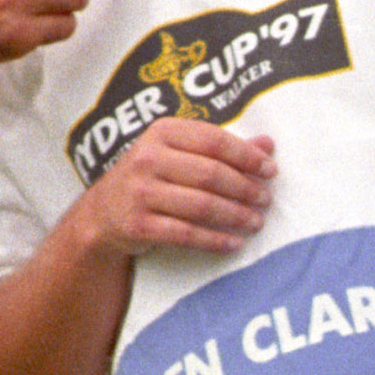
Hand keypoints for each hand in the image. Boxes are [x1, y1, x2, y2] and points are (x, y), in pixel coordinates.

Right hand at [66, 114, 274, 260]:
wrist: (103, 213)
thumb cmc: (152, 177)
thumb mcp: (179, 152)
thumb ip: (221, 148)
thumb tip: (268, 143)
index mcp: (162, 132)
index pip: (214, 140)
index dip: (247, 156)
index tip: (271, 170)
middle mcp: (148, 158)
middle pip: (210, 174)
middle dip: (245, 188)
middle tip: (266, 200)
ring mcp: (140, 193)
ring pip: (201, 205)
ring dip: (235, 216)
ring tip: (255, 222)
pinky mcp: (138, 225)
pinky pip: (186, 234)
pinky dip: (214, 240)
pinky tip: (234, 243)